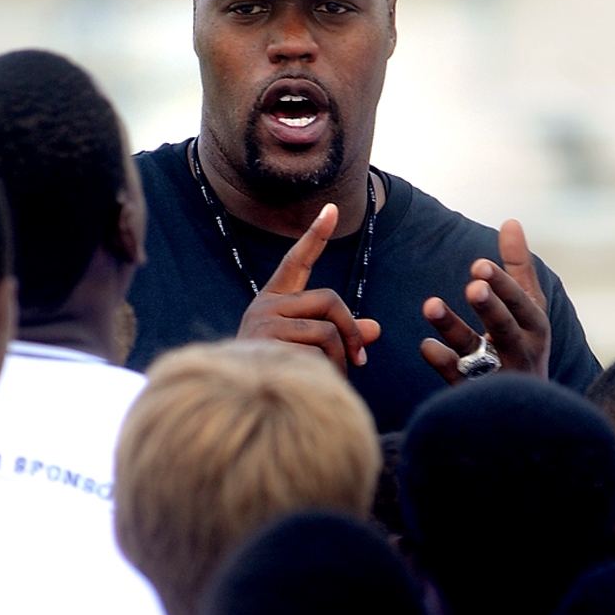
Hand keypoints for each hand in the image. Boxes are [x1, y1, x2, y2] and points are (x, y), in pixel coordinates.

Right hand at [236, 203, 381, 372]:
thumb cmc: (278, 375)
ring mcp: (262, 326)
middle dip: (351, 330)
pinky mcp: (266, 347)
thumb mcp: (309, 347)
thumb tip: (377, 328)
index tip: (331, 209)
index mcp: (273, 301)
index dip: (315, 235)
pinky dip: (328, 373)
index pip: (296, 261)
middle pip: (329, 300)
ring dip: (340, 360)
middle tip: (361, 359)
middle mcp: (264, 307)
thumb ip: (341, 333)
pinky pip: (317, 354)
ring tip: (335, 379)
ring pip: (327, 332)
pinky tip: (317, 386)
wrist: (237, 405)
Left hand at [420, 219, 551, 384]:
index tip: (479, 266)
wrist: (526, 411)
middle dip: (491, 307)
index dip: (503, 286)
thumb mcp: (528, 308)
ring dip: (454, 329)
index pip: (522, 304)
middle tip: (472, 286)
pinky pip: (458, 380)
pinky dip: (443, 363)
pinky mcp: (476, 396)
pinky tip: (426, 345)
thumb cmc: (524, 345)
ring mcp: (499, 377)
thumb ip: (518, 267)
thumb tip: (511, 221)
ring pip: (477, 354)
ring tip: (430, 304)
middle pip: (506, 329)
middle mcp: (522, 353)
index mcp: (535, 328)